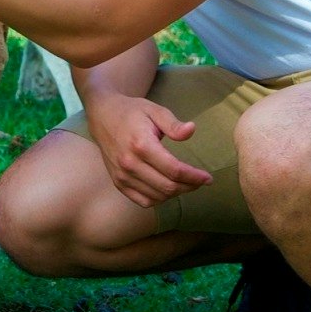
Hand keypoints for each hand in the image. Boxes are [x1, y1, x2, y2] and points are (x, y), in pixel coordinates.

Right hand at [83, 92, 212, 207]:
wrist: (102, 115)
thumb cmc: (132, 111)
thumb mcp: (155, 110)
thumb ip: (173, 123)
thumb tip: (191, 130)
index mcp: (141, 145)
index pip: (174, 170)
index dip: (194, 176)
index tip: (208, 178)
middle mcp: (130, 164)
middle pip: (167, 187)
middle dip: (189, 186)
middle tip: (200, 181)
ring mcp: (122, 176)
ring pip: (157, 196)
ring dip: (176, 194)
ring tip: (186, 184)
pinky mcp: (118, 182)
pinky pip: (143, 201)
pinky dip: (159, 199)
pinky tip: (168, 190)